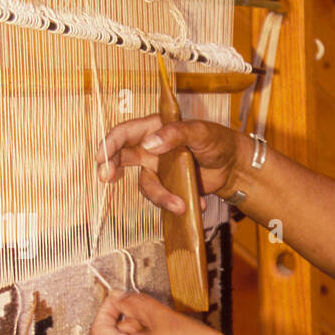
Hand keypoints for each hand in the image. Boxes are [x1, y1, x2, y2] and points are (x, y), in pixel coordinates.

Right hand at [95, 116, 248, 214]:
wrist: (233, 166)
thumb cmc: (217, 140)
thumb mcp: (199, 132)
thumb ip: (175, 134)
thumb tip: (150, 145)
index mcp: (154, 128)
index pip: (125, 133)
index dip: (109, 143)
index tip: (101, 157)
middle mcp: (151, 148)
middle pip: (122, 158)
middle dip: (111, 168)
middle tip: (108, 178)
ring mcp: (158, 169)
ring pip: (146, 185)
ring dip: (161, 197)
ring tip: (181, 205)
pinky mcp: (168, 186)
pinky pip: (163, 197)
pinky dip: (177, 203)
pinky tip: (196, 203)